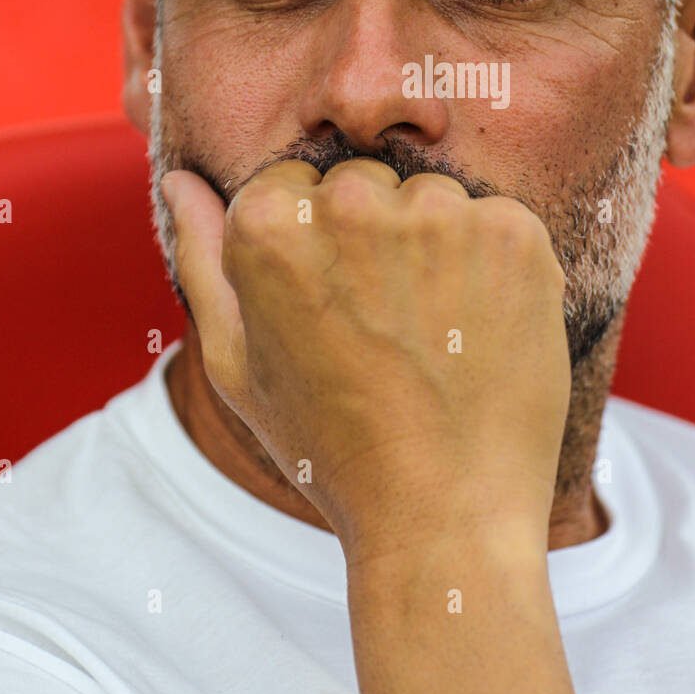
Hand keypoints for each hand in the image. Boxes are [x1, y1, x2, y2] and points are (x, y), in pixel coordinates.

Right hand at [161, 159, 571, 563]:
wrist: (445, 515)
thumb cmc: (330, 446)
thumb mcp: (238, 362)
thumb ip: (202, 257)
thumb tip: (179, 178)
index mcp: (270, 224)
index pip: (293, 184)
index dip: (314, 248)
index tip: (332, 309)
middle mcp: (353, 201)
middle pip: (364, 183)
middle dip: (373, 237)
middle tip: (385, 329)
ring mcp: (441, 212)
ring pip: (432, 198)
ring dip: (436, 248)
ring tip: (435, 337)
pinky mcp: (514, 231)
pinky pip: (497, 220)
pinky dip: (494, 265)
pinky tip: (480, 331)